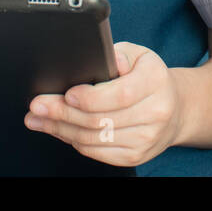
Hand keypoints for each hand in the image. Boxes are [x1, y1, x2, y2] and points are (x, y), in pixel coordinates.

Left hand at [24, 42, 183, 166]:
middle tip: (38, 106)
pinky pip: (96, 151)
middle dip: (62, 113)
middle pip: (100, 119)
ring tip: (39, 119)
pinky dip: (73, 141)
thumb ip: (119, 54)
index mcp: (155, 81)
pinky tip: (60, 130)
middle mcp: (155, 113)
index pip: (119, 95)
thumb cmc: (148, 77)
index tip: (66, 93)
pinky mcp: (135, 156)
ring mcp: (146, 138)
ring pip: (93, 138)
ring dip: (60, 129)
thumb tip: (101, 59)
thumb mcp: (138, 55)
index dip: (89, 97)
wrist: (174, 108)